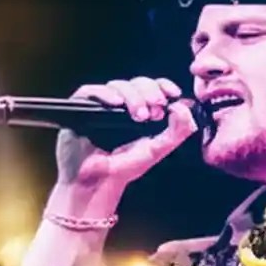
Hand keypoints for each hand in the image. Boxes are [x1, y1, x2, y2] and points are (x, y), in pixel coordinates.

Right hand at [56, 77, 198, 187]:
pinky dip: (106, 94)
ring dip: (133, 96)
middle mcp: (122, 104)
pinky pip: (92, 91)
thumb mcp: (157, 150)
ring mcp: (102, 104)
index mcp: (141, 110)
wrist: (98, 182)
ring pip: (119, 85)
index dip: (163, 85)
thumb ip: (176, 132)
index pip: (154, 87)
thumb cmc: (124, 167)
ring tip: (139, 115)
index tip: (173, 93)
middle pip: (138, 83)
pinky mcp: (81, 107)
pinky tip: (116, 103)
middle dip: (150, 93)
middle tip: (155, 110)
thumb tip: (183, 108)